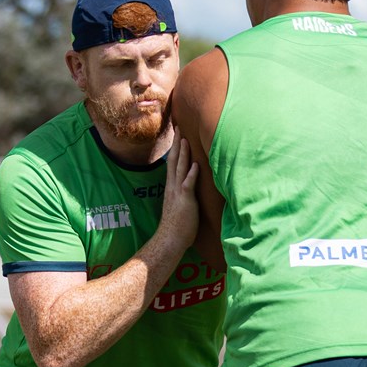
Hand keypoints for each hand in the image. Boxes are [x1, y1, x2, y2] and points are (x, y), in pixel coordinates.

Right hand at [158, 134, 198, 253]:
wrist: (170, 239)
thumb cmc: (177, 225)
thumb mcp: (179, 204)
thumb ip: (183, 193)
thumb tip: (187, 186)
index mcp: (172, 186)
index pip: (173, 163)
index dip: (175, 148)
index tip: (177, 134)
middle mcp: (173, 186)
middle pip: (174, 160)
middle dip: (177, 143)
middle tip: (179, 127)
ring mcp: (178, 193)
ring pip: (180, 169)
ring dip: (183, 154)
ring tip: (185, 139)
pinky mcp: (185, 201)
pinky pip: (187, 185)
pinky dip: (192, 174)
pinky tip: (196, 164)